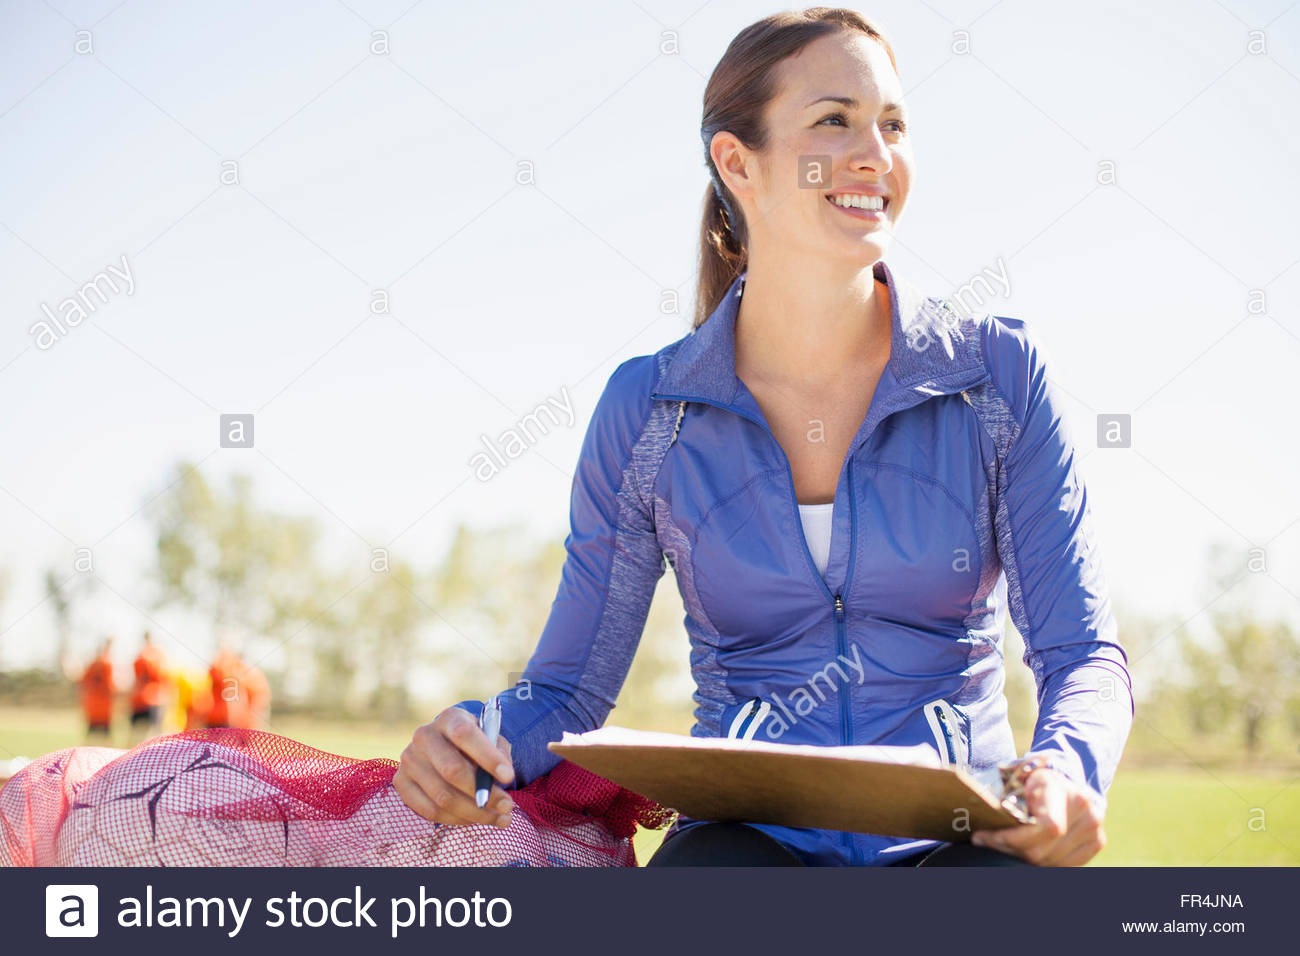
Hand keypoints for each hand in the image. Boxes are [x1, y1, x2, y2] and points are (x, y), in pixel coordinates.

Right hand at [394, 705, 515, 827]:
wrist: (446, 747)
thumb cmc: (474, 745)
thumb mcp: (491, 740)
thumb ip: (499, 754)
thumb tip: (501, 779)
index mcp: (449, 718)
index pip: (465, 734)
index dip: (488, 757)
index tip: (509, 777)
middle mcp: (424, 736)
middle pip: (452, 770)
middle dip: (484, 794)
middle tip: (507, 807)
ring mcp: (409, 760)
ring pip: (443, 797)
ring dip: (475, 813)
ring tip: (499, 818)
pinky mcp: (401, 782)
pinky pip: (430, 810)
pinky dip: (457, 820)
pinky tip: (475, 819)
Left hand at [971, 767, 1105, 865]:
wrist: (1065, 776)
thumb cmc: (1032, 778)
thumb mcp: (1016, 777)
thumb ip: (1003, 796)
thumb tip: (981, 813)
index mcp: (1061, 787)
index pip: (1047, 827)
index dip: (1012, 839)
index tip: (983, 836)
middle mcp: (1084, 807)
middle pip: (1043, 850)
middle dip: (1009, 850)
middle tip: (987, 842)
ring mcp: (1094, 827)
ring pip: (1052, 862)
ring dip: (1023, 858)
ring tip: (1004, 846)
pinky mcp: (1097, 841)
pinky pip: (1064, 866)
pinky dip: (1042, 862)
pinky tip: (1026, 851)